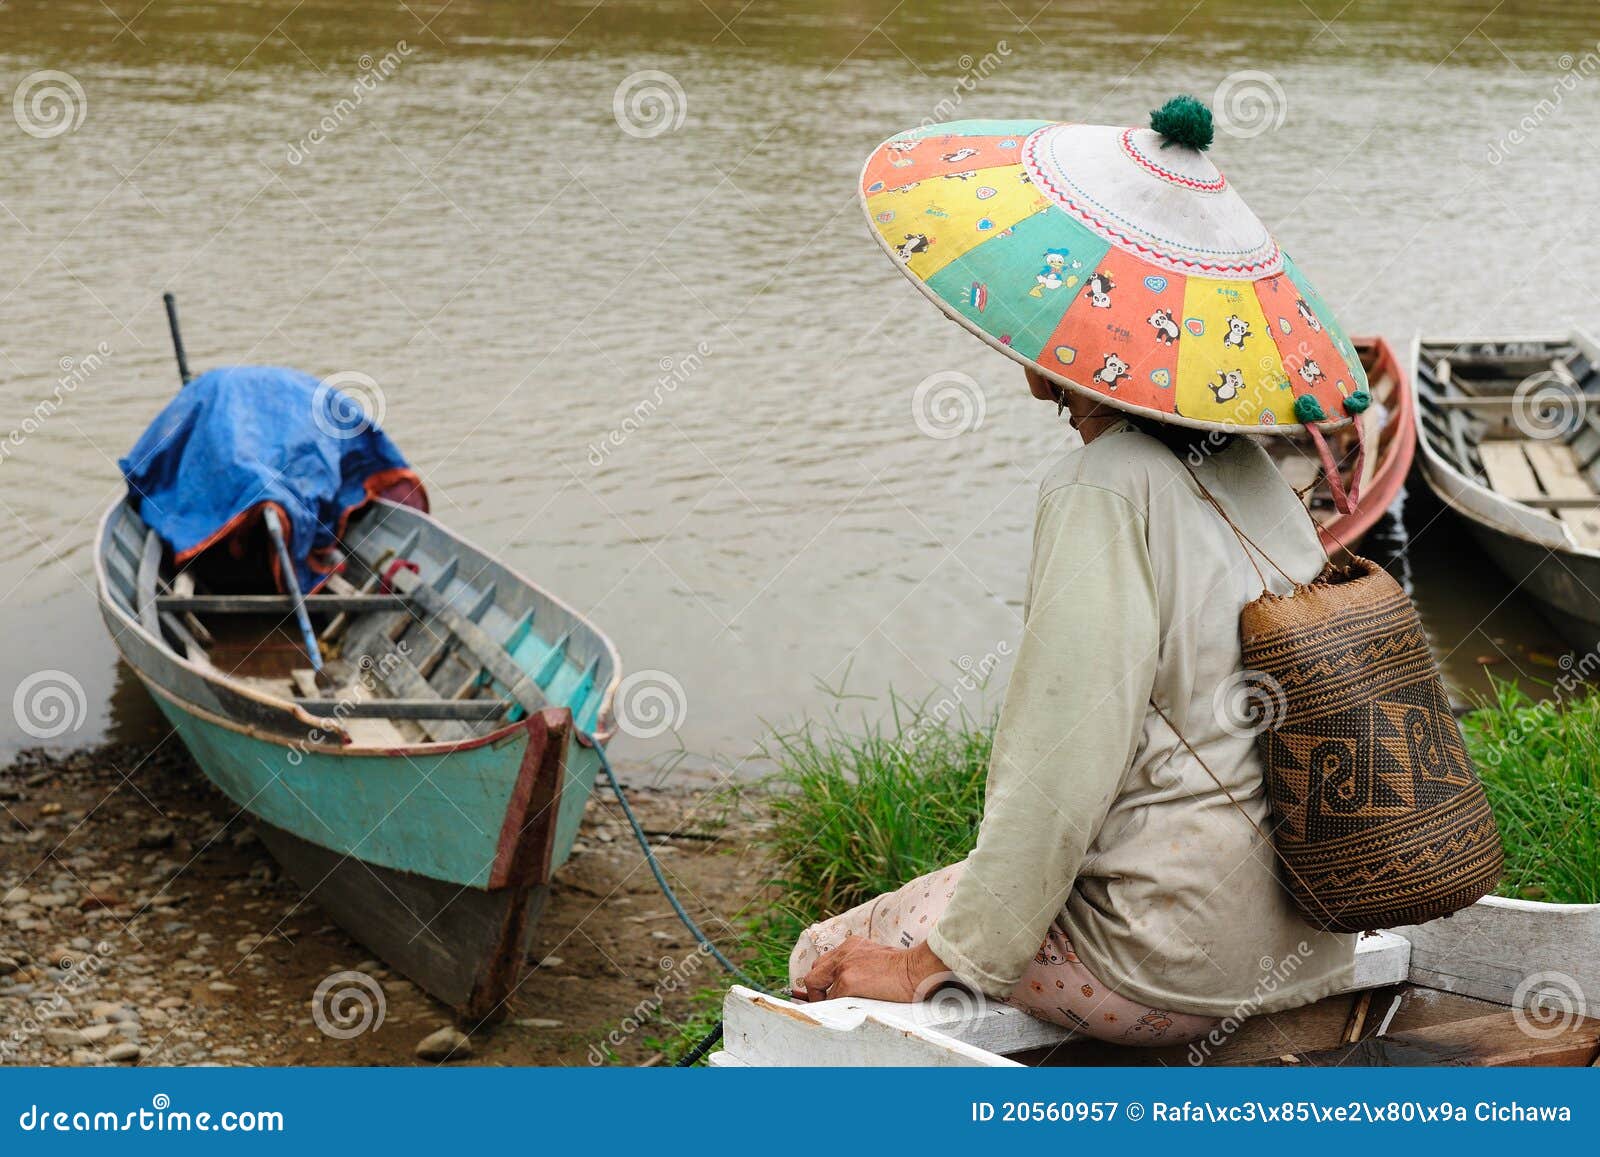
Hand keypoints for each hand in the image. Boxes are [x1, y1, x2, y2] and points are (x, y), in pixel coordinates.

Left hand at [796, 938, 949, 1003]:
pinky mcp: (849, 981)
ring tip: (833, 1010)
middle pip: (814, 970)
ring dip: (821, 999)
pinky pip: (830, 999)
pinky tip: (846, 1012)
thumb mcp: (880, 959)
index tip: (824, 993)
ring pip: (814, 983)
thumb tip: (856, 986)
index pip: (825, 962)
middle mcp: (844, 952)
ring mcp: (844, 966)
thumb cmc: (907, 969)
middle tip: (825, 1003)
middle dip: (816, 989)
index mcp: (852, 945)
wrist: (918, 969)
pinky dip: (834, 1008)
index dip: (822, 980)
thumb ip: (863, 966)